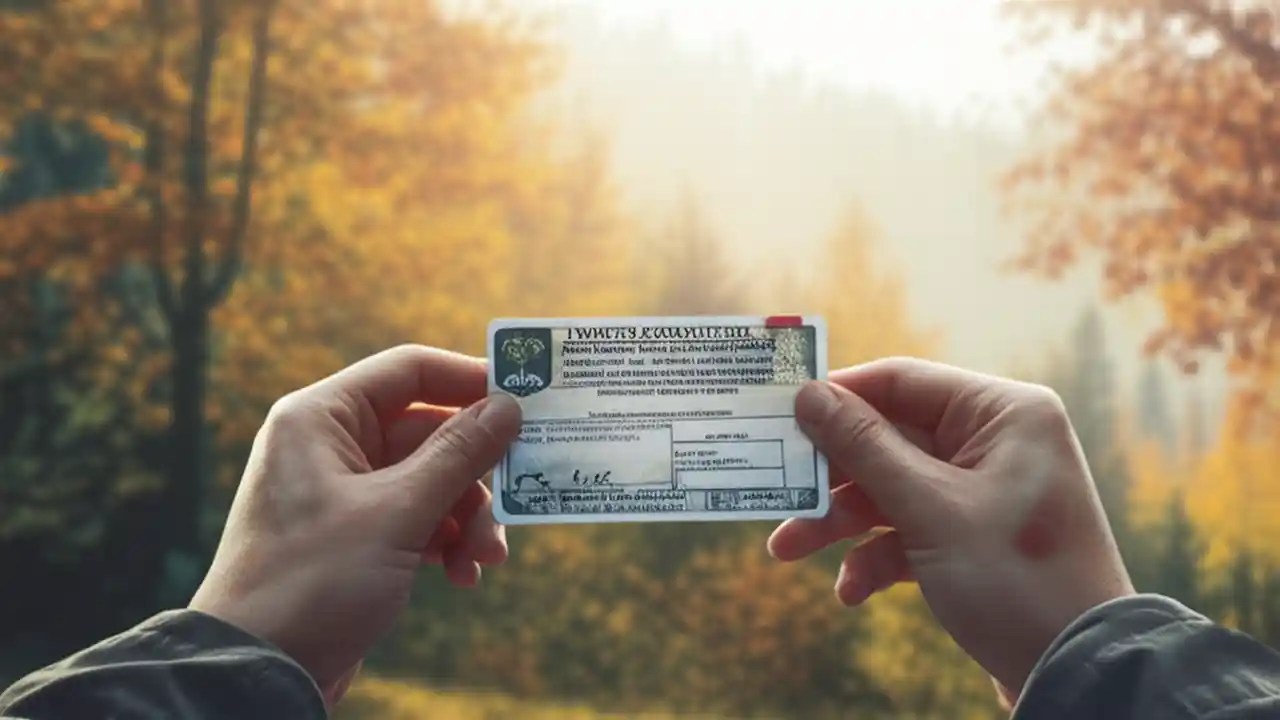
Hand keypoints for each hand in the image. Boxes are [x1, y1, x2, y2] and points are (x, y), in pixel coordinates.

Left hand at [189, 345, 520, 703]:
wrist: (258, 672)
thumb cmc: (313, 581)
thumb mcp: (398, 513)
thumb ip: (458, 454)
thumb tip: (508, 406)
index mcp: (321, 417)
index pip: (409, 371)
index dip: (470, 379)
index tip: (525, 401)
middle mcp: (329, 445)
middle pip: (429, 432)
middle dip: (475, 475)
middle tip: (514, 504)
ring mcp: (341, 492)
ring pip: (430, 480)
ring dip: (466, 516)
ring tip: (485, 558)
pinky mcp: (354, 535)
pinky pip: (415, 517)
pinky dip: (445, 541)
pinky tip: (462, 575)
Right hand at [768, 358, 1133, 696]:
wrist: (1079, 673)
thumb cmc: (1017, 580)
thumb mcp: (930, 511)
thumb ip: (864, 449)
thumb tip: (810, 396)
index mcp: (1003, 414)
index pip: (901, 382)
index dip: (836, 396)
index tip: (779, 412)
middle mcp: (997, 443)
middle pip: (888, 440)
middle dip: (831, 477)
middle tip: (777, 493)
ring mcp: (987, 491)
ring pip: (892, 489)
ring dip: (842, 522)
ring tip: (787, 549)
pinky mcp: (976, 537)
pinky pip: (912, 530)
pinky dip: (878, 556)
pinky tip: (851, 590)